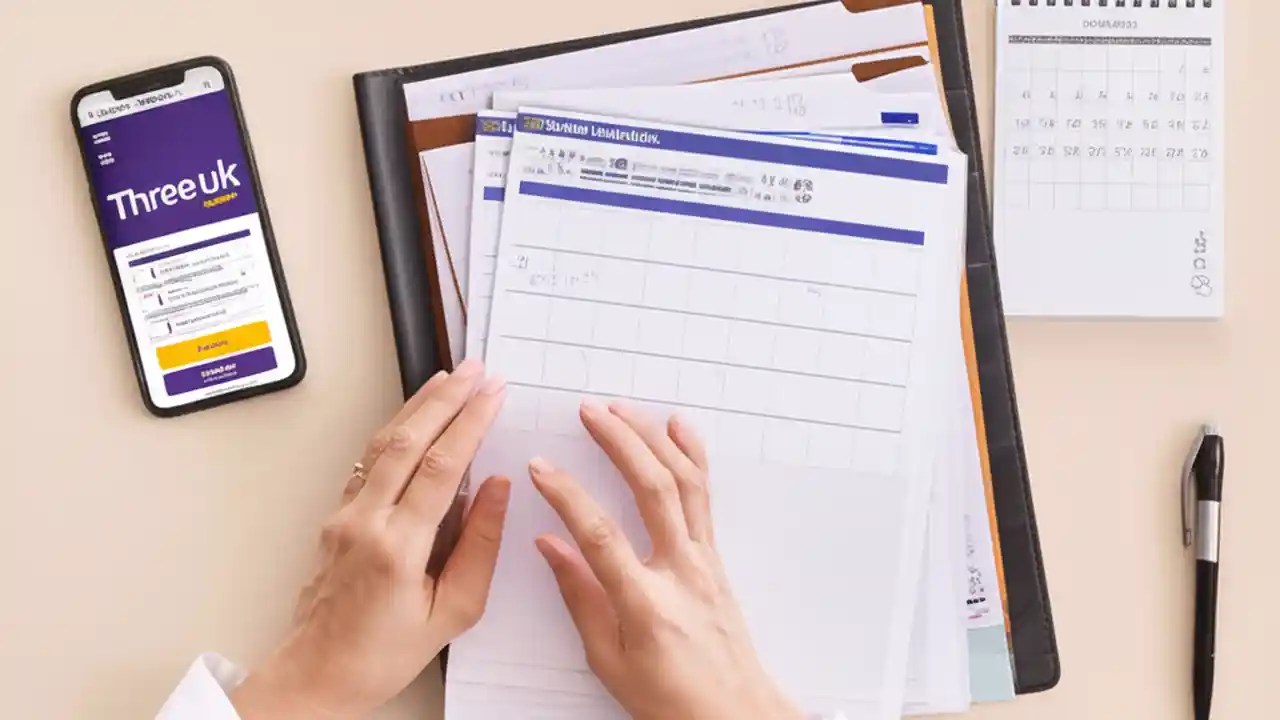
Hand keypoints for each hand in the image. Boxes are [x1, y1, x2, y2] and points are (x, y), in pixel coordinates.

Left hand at [231, 360, 509, 719]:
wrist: (316, 675)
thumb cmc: (382, 655)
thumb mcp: (453, 613)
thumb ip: (479, 547)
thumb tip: (497, 488)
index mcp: (398, 548)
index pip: (441, 467)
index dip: (471, 423)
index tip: (494, 394)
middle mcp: (366, 522)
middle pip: (408, 441)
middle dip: (446, 398)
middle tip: (477, 370)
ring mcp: (345, 515)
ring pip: (382, 444)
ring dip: (418, 405)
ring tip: (448, 378)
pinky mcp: (337, 517)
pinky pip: (368, 462)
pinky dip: (395, 430)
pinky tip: (413, 417)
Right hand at [530, 402, 804, 719]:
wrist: (734, 712)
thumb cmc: (671, 698)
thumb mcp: (609, 661)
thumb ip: (580, 598)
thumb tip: (550, 545)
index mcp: (648, 604)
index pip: (602, 536)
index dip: (568, 497)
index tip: (540, 467)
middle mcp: (682, 571)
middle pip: (654, 490)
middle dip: (620, 443)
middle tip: (589, 412)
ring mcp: (704, 559)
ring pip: (684, 482)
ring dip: (653, 438)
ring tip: (623, 409)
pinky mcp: (715, 555)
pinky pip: (704, 494)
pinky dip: (692, 455)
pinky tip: (678, 428)